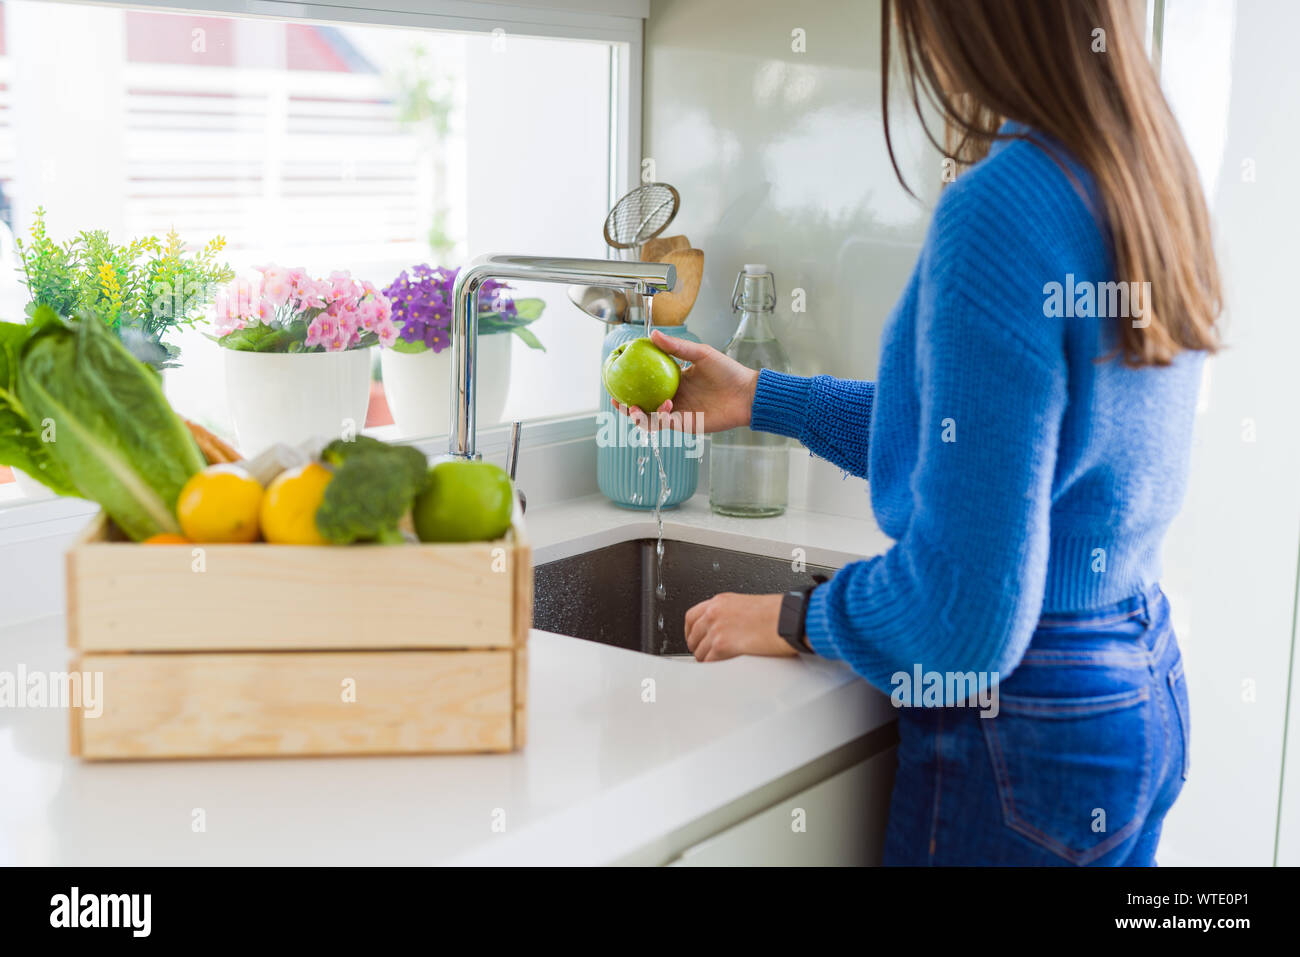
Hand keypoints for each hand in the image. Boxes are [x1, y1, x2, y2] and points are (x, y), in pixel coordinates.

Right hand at [613, 330, 758, 433]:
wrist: (747, 394)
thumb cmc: (728, 372)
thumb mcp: (701, 354)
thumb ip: (677, 347)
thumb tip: (652, 334)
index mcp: (673, 380)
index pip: (645, 383)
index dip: (629, 383)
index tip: (615, 376)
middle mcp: (672, 397)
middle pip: (642, 405)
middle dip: (626, 406)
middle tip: (617, 400)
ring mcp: (678, 412)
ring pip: (650, 419)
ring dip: (639, 416)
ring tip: (635, 408)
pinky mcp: (687, 425)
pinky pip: (666, 426)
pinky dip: (659, 419)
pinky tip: (663, 409)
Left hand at [684, 593, 793, 661]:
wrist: (786, 620)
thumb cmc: (777, 613)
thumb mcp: (748, 605)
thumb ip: (732, 614)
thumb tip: (729, 628)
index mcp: (720, 601)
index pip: (692, 616)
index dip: (690, 630)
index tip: (693, 637)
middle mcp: (714, 613)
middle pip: (693, 635)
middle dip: (697, 646)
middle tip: (704, 653)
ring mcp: (716, 629)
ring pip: (699, 650)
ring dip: (705, 658)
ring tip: (715, 662)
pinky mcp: (721, 645)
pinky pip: (708, 661)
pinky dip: (712, 666)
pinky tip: (720, 667)